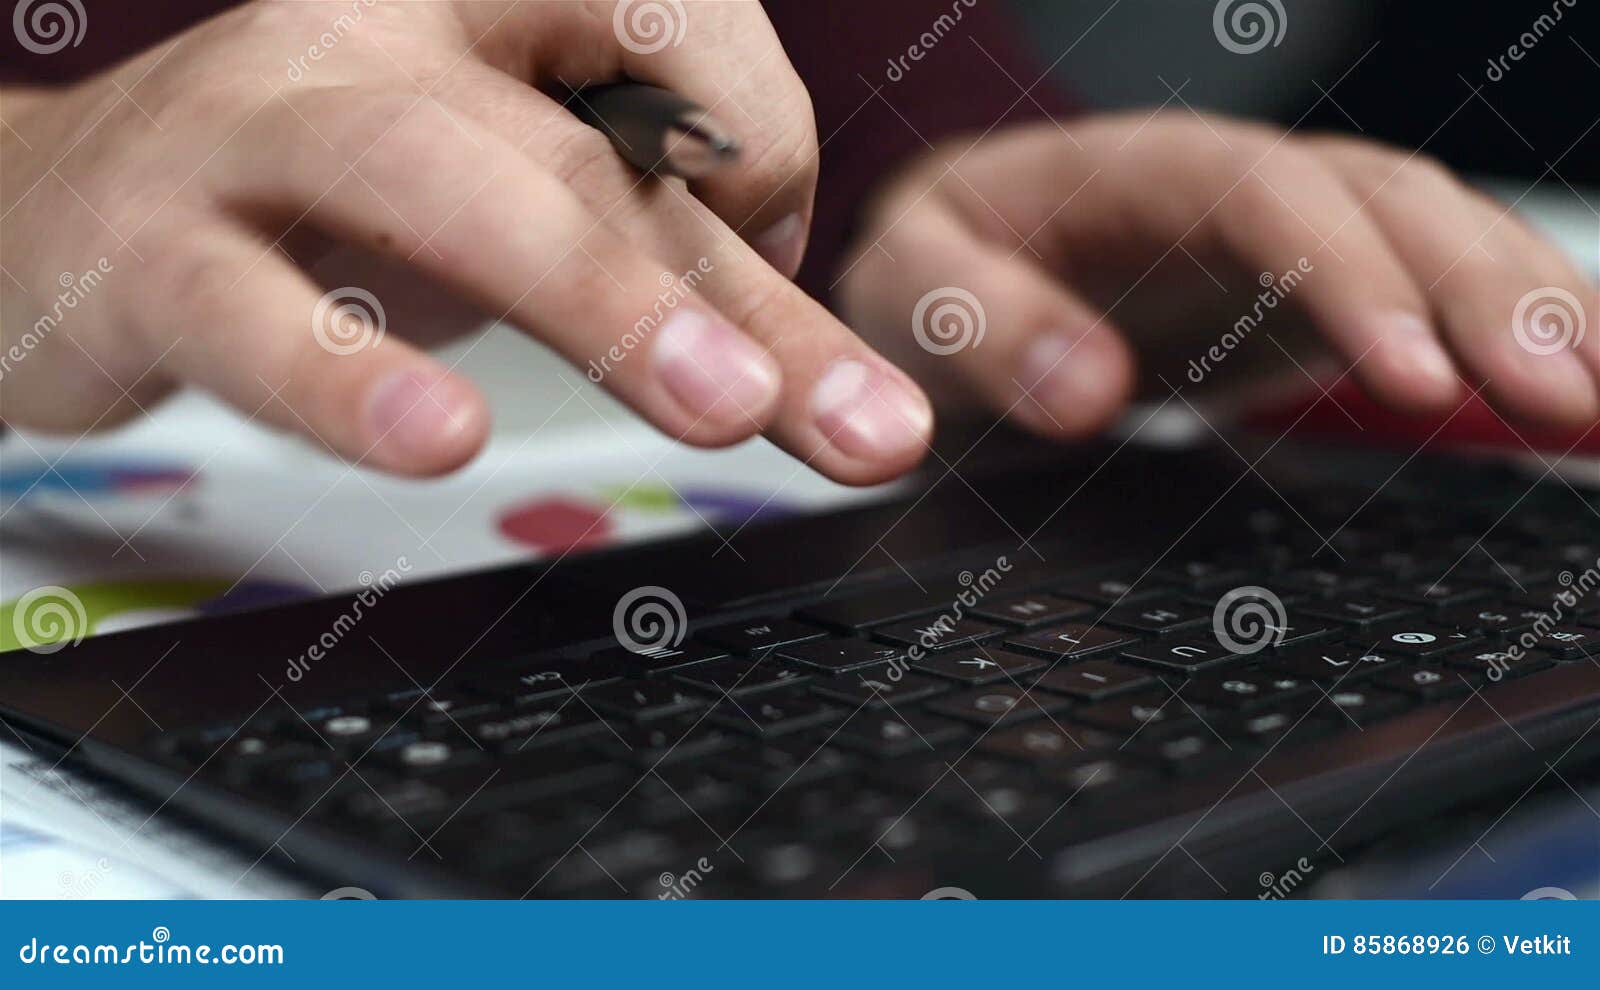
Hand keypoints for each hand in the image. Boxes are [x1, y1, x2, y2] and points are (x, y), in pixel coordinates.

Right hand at [0, 0, 932, 482]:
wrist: (65, 211)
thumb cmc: (330, 203)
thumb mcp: (533, 216)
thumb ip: (690, 284)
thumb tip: (850, 384)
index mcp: (489, 2)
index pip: (674, 31)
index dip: (757, 144)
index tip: (759, 255)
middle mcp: (378, 33)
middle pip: (575, 136)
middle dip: (705, 269)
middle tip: (798, 396)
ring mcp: (255, 126)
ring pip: (431, 179)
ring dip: (588, 292)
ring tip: (714, 408)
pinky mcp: (149, 245)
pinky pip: (243, 301)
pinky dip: (344, 371)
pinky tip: (437, 435)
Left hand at [838, 112, 1598, 434]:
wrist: (959, 263)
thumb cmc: (937, 270)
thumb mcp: (911, 289)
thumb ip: (977, 325)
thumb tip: (1081, 391)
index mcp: (1135, 167)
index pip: (1267, 196)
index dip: (1348, 276)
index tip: (1407, 376)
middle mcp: (1234, 182)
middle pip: (1387, 203)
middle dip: (1481, 295)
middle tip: (1558, 399)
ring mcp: (1289, 226)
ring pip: (1439, 232)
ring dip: (1527, 306)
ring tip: (1591, 399)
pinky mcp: (1321, 279)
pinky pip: (1439, 280)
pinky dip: (1517, 319)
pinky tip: (1581, 377)